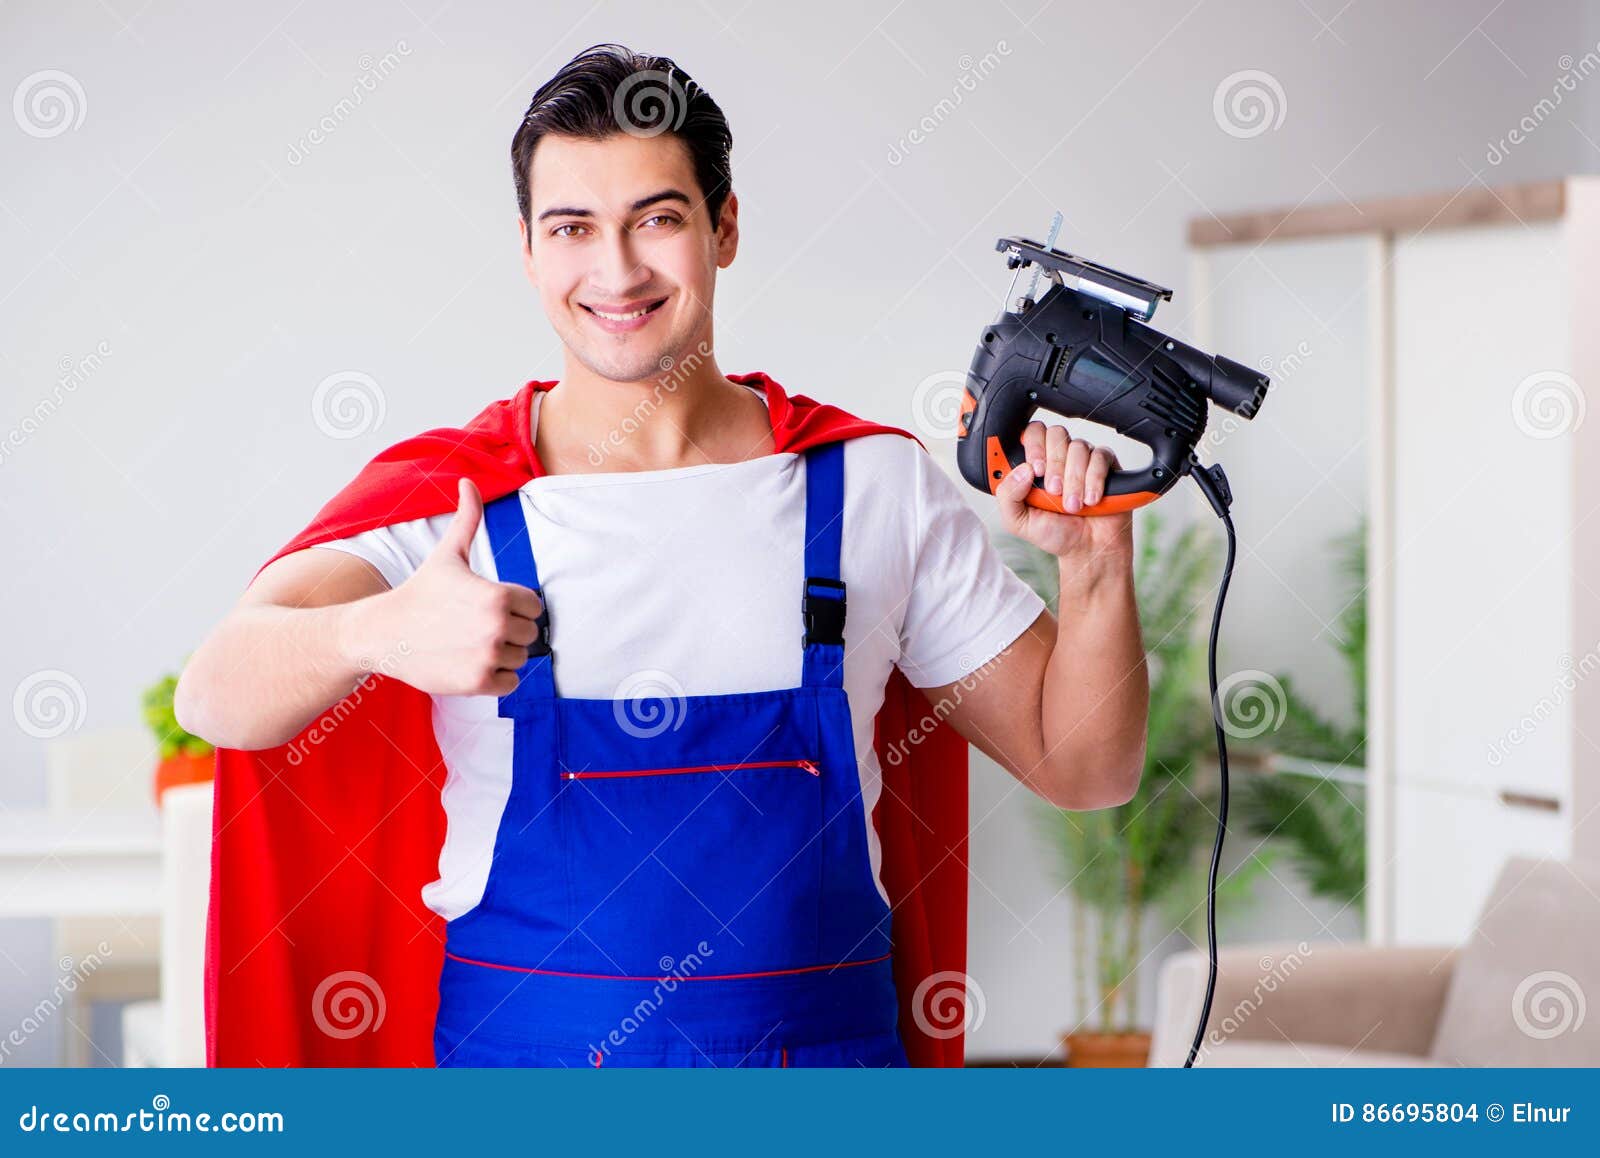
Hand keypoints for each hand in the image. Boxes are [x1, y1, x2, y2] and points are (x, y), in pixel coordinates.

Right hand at [355, 479, 544, 695]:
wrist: (384, 632)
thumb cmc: (420, 592)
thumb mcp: (448, 554)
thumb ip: (468, 519)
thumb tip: (468, 482)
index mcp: (498, 595)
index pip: (534, 606)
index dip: (514, 605)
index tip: (486, 605)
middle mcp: (497, 627)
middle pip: (530, 634)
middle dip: (509, 630)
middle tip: (475, 626)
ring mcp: (488, 657)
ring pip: (520, 659)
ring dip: (502, 654)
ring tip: (470, 643)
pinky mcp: (478, 683)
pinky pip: (511, 683)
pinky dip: (497, 677)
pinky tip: (471, 662)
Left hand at [995, 420, 1133, 565]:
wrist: (1087, 549)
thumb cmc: (1054, 532)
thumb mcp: (1018, 521)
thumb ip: (1008, 497)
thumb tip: (1022, 470)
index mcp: (1034, 463)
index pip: (1031, 433)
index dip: (1033, 444)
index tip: (1035, 469)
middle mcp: (1058, 456)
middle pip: (1056, 434)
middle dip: (1055, 465)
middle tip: (1054, 491)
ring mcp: (1082, 458)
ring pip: (1078, 447)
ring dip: (1074, 480)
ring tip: (1072, 506)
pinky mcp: (1105, 464)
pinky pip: (1100, 457)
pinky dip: (1094, 480)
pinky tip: (1091, 500)